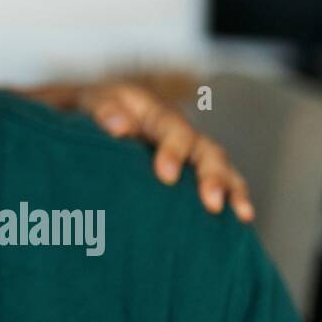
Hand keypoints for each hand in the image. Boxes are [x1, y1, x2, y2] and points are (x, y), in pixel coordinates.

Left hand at [15, 81, 253, 222]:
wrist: (80, 114)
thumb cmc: (80, 111)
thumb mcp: (85, 103)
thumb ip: (101, 111)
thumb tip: (120, 125)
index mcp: (149, 109)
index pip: (170, 130)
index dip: (172, 152)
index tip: (165, 176)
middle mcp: (173, 126)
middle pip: (203, 147)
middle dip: (211, 175)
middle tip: (211, 203)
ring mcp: (182, 146)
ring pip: (216, 162)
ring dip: (230, 186)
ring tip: (241, 213)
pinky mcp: (184, 165)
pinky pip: (216, 176)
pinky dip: (231, 192)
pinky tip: (240, 218)